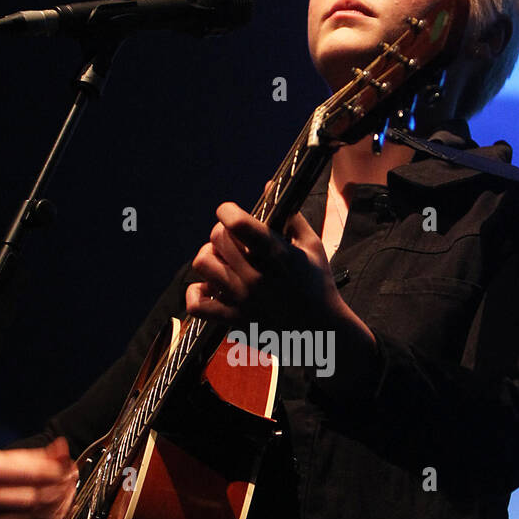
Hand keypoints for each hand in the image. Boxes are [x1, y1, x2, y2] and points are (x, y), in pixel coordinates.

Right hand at [0, 435, 78, 518]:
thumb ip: (44, 456)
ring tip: (63, 501)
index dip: (60, 474)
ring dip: (56, 511)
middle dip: (61, 493)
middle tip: (70, 487)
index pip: (35, 474)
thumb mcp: (18, 458)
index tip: (70, 472)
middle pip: (37, 498)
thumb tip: (62, 448)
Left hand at [185, 191, 339, 332]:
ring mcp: (243, 300)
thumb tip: (267, 186)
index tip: (229, 212)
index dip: (227, 211)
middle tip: (232, 239)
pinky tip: (210, 287)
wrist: (321, 332)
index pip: (239, 224)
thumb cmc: (317, 285)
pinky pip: (197, 304)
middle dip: (222, 232)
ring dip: (209, 257)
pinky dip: (196, 293)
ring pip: (203, 264)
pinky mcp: (234, 320)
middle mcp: (257, 277)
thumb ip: (291, 216)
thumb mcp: (312, 246)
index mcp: (278, 256)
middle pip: (217, 239)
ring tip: (222, 260)